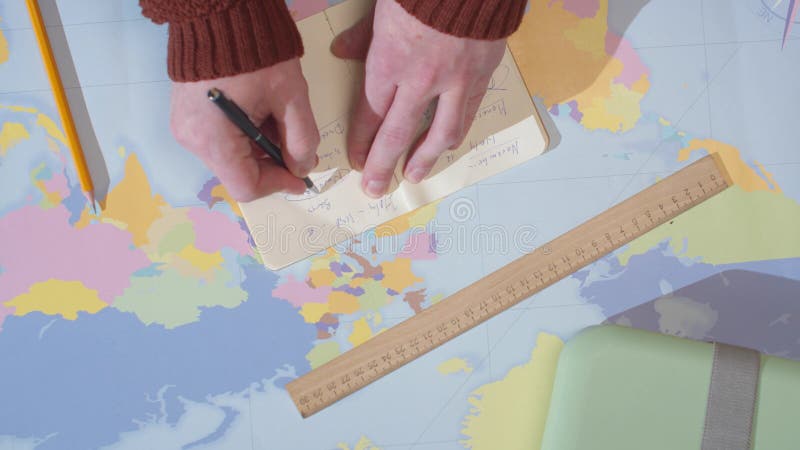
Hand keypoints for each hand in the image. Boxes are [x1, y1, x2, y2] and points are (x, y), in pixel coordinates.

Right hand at [169, 59, 319, 201]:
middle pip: (238, 173)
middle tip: (297, 147)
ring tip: (279, 122)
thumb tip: (301, 168)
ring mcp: (185, 127)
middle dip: (272, 164)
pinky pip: (220, 139)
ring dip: (260, 149)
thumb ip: (301, 139)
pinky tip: (261, 113)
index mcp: (213, 139)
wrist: (219, 13)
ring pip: (230, 157)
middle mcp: (192, 140)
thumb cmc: (256, 52)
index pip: (247, 186)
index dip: (279, 184)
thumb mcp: (290, 97)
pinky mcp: (187, 115)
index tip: (301, 176)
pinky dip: (245, 136)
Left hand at [332, 0, 506, 197]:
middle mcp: (420, 79)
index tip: (357, 161)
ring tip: (413, 176)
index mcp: (390, 61)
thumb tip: (341, 52)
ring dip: (424, 159)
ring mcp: (455, 81)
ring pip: (438, 133)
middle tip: (374, 188)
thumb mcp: (382, 8)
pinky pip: (467, 114)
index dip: (362, 141)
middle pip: (397, 134)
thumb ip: (363, 36)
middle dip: (383, 164)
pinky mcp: (481, 76)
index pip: (370, 113)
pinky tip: (448, 146)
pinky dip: (456, 134)